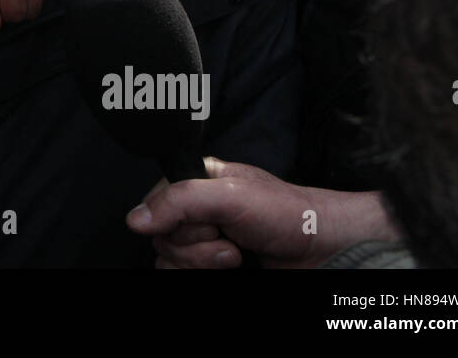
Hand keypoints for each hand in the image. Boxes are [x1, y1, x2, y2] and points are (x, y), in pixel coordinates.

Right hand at [125, 157, 400, 268]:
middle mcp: (195, 210)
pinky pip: (181, 276)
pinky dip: (202, 274)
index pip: (155, 201)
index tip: (205, 222)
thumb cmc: (286, 214)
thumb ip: (181, 201)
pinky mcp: (208, 267)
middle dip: (195, 245)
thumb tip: (136, 219)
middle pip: (160, 236)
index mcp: (195, 181)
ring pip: (168, 260)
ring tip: (236, 254)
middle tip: (228, 239)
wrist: (321, 250)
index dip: (174, 217)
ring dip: (202, 263)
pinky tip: (232, 266)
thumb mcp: (230, 195)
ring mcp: (201, 241)